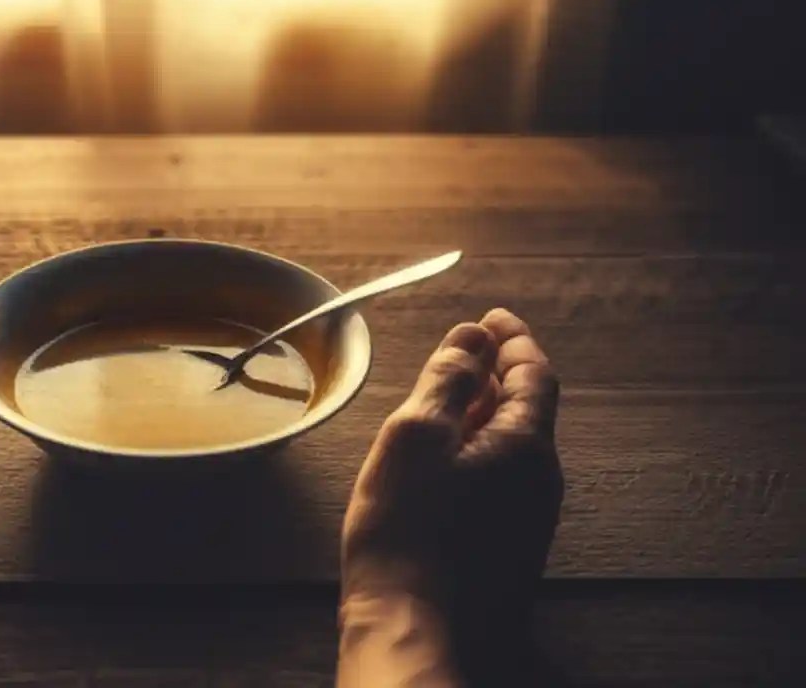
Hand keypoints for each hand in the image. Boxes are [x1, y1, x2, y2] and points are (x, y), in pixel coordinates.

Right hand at [340, 309, 561, 673]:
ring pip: (512, 447)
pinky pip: (499, 481)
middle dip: (497, 375)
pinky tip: (442, 463)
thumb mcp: (417, 436)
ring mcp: (527, 520)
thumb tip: (475, 338)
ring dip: (485, 415)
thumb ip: (449, 380)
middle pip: (528, 410)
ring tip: (446, 402)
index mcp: (526, 445)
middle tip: (465, 352)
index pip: (533, 374)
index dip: (512, 340)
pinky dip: (477, 452)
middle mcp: (539, 481)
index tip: (491, 317)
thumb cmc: (408, 530)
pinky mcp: (506, 549)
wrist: (415, 629)